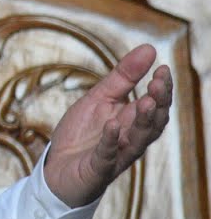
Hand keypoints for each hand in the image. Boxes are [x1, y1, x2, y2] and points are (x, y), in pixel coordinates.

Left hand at [43, 44, 171, 207]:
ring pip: (138, 141)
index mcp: (132, 121)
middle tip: (159, 83)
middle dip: (159, 103)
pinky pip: (107, 156)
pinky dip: (110, 141)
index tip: (162, 68)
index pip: (156, 105)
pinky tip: (112, 125)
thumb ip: (123, 77)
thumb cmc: (82, 134)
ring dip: (144, 122)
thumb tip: (149, 48)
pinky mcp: (97, 170)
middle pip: (154, 123)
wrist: (56, 169)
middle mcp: (130, 139)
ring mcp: (116, 156)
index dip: (161, 88)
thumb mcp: (98, 98)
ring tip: (147, 101)